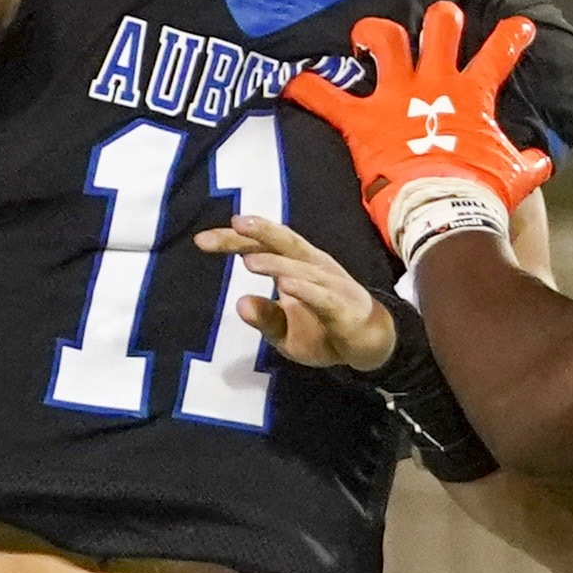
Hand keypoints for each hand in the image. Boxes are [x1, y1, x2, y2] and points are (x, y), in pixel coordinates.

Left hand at [192, 214, 398, 371]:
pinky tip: (287, 285)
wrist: (370, 348)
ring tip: (249, 260)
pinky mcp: (344, 308)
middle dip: (259, 232)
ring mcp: (331, 286)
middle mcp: (314, 267)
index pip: (263, 245)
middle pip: (285, 242)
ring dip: (277, 263)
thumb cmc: (323, 332)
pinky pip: (323, 297)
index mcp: (297, 266)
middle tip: (232, 224)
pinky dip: (306, 289)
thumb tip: (239, 303)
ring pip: (302, 269)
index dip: (234, 240)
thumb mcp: (285, 332)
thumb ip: (265, 318)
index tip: (201, 240)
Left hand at [284, 3, 555, 254]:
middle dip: (442, 18)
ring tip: (366, 35)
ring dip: (374, 32)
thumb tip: (543, 162)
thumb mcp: (514, 177)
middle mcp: (434, 84)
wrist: (444, 213)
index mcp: (471, 96)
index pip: (498, 55)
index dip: (512, 36)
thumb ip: (528, 164)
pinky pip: (327, 98)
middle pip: (439, 27)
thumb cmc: (479, 195)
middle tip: (441, 20)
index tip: (520, 25)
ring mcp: (396, 97)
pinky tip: (292, 81)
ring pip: (384, 40)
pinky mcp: (364, 121)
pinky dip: (308, 89)